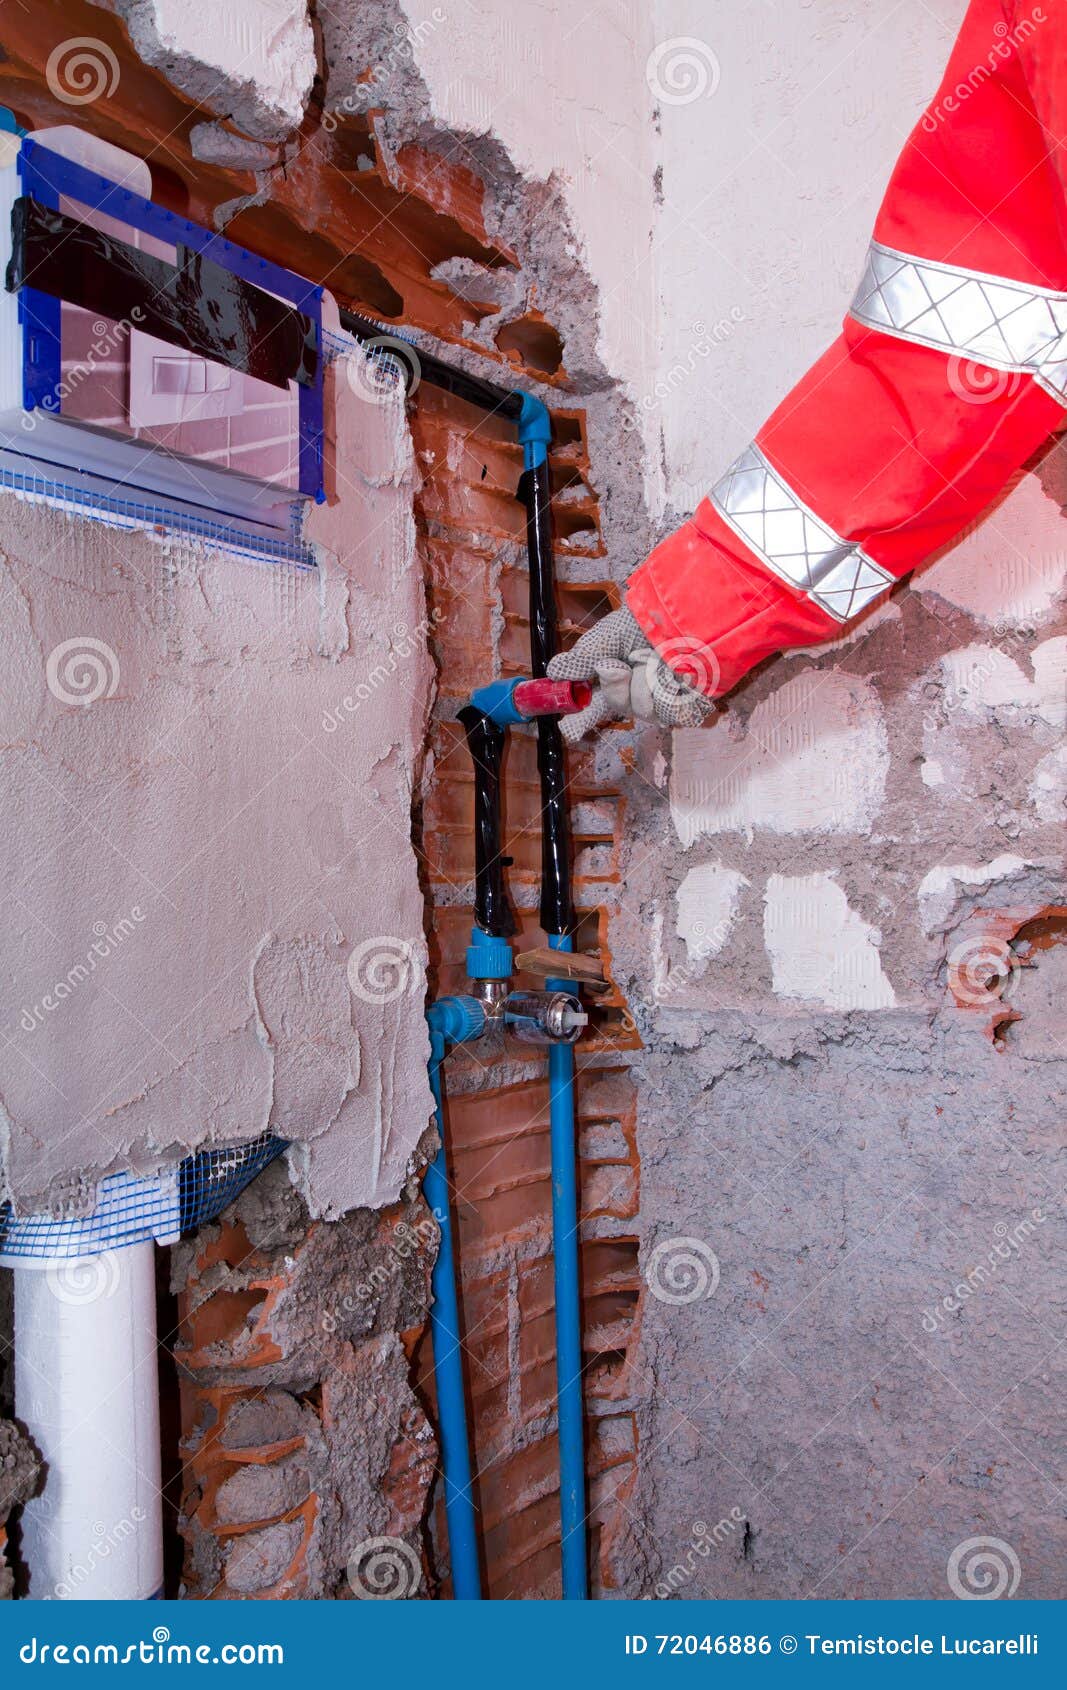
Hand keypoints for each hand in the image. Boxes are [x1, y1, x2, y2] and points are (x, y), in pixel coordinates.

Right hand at [546, 606, 714, 743]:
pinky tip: (674, 671)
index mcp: (614, 676)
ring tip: (656, 658)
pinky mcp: (686, 704)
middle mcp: (636, 691)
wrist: (687, 615)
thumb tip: (554, 671)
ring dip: (646, 682)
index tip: (567, 729)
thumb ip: (583, 657)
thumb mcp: (608, 636)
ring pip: (642, 710)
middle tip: (620, 665)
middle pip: (616, 707)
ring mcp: (662, 700)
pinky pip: (669, 712)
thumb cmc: (648, 621)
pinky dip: (669, 688)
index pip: (592, 705)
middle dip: (617, 686)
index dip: (579, 720)